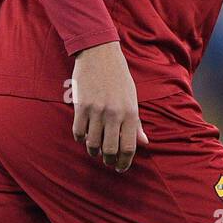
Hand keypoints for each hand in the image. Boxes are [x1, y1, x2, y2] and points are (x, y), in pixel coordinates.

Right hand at [70, 41, 149, 171]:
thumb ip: (136, 123)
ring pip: (92, 144)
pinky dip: (80, 138)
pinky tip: (84, 137)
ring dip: (93, 151)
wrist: (100, 54)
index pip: (129, 147)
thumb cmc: (119, 77)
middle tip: (108, 162)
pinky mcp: (81, 106)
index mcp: (130, 112)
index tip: (121, 168)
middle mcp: (114, 113)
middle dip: (109, 161)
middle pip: (110, 150)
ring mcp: (96, 110)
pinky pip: (78, 132)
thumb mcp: (132, 98)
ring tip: (95, 150)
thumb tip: (144, 143)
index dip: (125, 162)